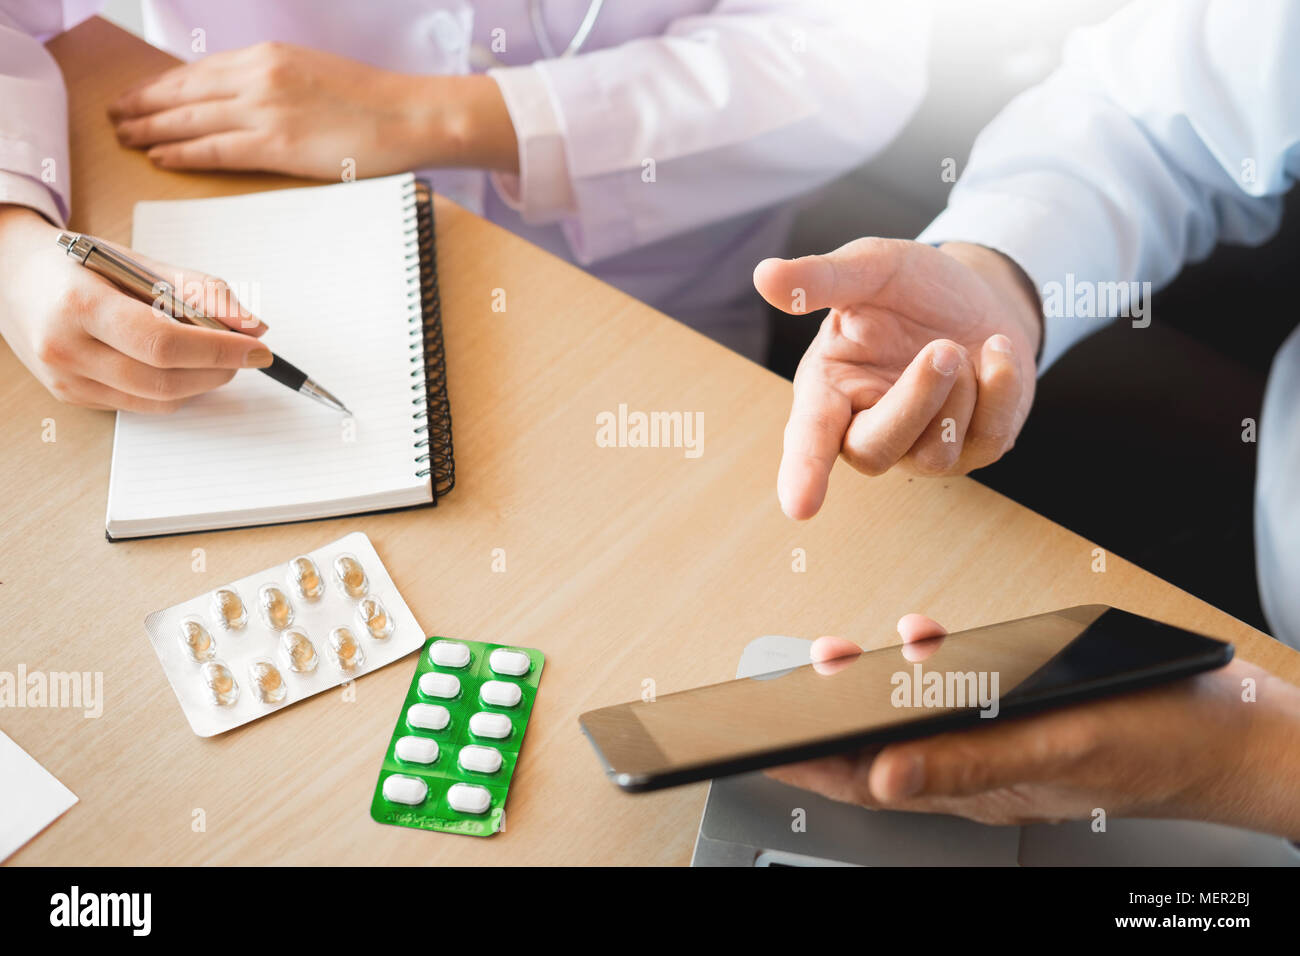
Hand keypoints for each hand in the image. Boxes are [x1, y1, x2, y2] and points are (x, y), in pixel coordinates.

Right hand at [0, 205, 270, 411]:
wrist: (11, 275)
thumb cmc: (79, 264)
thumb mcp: (138, 262)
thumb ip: (200, 291)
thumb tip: (254, 326)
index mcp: (81, 304)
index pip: (164, 343)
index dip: (219, 351)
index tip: (258, 349)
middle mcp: (65, 347)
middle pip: (163, 380)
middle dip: (217, 370)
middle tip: (246, 355)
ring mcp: (65, 379)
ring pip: (156, 400)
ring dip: (200, 383)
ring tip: (217, 358)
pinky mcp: (70, 397)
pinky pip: (139, 405)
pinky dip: (172, 390)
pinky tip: (180, 367)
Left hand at [109, 42, 517, 178]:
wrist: (413, 116)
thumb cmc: (376, 104)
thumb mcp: (316, 76)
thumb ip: (278, 85)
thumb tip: (249, 102)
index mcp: (269, 57)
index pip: (200, 71)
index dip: (162, 84)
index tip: (139, 94)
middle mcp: (259, 76)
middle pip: (185, 91)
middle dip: (144, 103)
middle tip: (115, 115)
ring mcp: (265, 109)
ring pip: (191, 118)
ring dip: (151, 127)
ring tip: (125, 136)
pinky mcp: (276, 144)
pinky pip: (214, 149)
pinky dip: (181, 151)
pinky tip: (158, 155)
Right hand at [753, 239, 1043, 518]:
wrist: (980, 296)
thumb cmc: (912, 289)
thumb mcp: (870, 268)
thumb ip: (821, 278)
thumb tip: (764, 276)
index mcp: (827, 389)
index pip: (809, 438)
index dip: (804, 471)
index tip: (800, 507)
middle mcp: (866, 428)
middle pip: (876, 451)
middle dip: (914, 401)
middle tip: (943, 349)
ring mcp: (920, 448)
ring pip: (935, 452)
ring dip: (959, 390)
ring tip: (957, 345)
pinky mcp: (971, 450)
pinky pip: (989, 436)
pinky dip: (1000, 385)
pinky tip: (995, 349)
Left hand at [767, 615, 1299, 838]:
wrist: (1226, 727)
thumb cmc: (1152, 743)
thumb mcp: (1056, 746)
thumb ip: (968, 762)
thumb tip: (882, 775)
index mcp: (974, 785)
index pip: (866, 780)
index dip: (806, 763)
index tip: (754, 745)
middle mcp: (975, 766)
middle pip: (877, 747)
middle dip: (826, 716)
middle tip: (791, 680)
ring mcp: (995, 739)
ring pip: (913, 718)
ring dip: (871, 687)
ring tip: (840, 655)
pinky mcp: (1017, 711)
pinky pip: (956, 694)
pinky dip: (929, 664)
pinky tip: (923, 638)